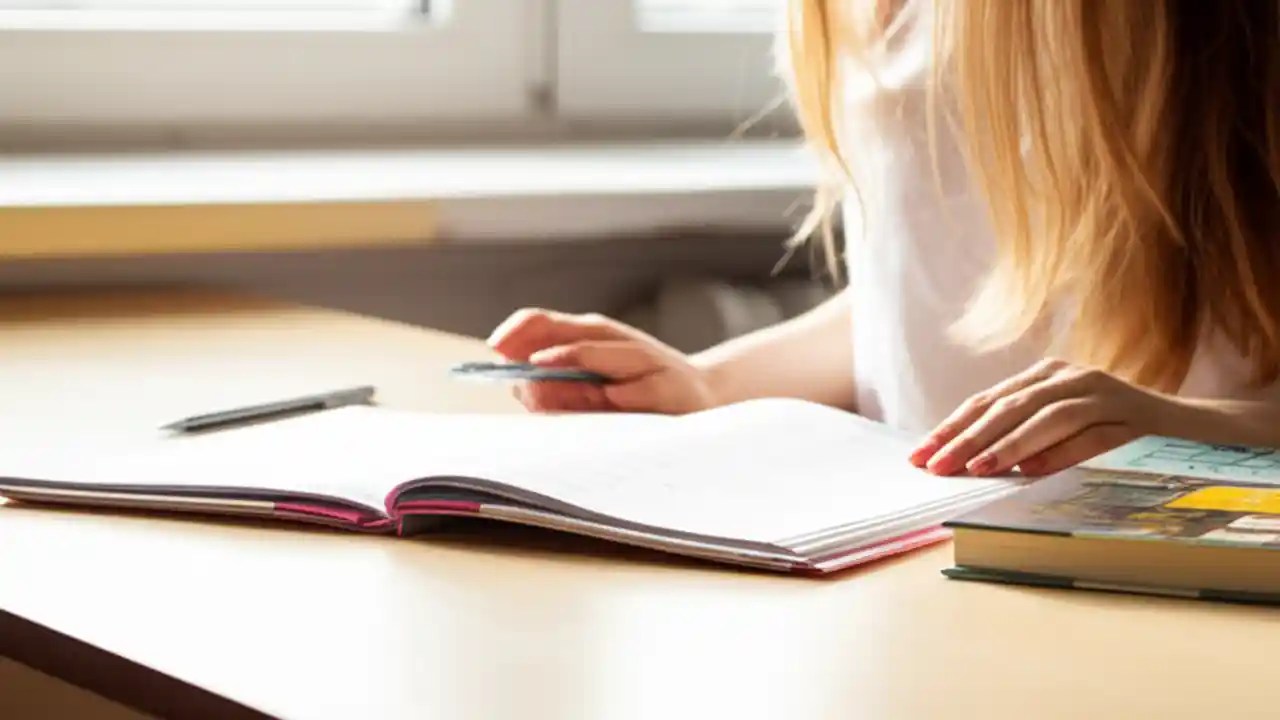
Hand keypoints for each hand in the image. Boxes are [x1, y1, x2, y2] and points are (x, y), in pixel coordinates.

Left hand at [486, 308, 717, 413]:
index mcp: (594, 335)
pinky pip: (644, 389)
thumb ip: (555, 381)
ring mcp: (648, 361)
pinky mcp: (671, 388)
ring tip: (542, 365)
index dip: (520, 329)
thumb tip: (519, 385)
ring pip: (608, 354)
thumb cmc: (639, 388)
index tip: (494, 347)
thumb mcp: (593, 379)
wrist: (705, 395)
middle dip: (544, 347)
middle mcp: (619, 340)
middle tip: (513, 364)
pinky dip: (625, 391)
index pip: (548, 321)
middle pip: (577, 332)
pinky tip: (607, 395)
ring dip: (574, 357)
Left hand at [909, 359, 1177, 476]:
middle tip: (937, 465)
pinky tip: (1031, 471)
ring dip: (1008, 445)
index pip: (987, 401)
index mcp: (1045, 375)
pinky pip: (1089, 436)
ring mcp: (1103, 393)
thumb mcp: (1059, 426)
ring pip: (1046, 417)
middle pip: (1009, 407)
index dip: (950, 427)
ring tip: (976, 468)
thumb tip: (966, 462)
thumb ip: (1018, 435)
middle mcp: (1070, 376)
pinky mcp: (1132, 417)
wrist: (1187, 427)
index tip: (919, 455)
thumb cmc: (1109, 429)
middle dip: (967, 438)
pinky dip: (1058, 453)